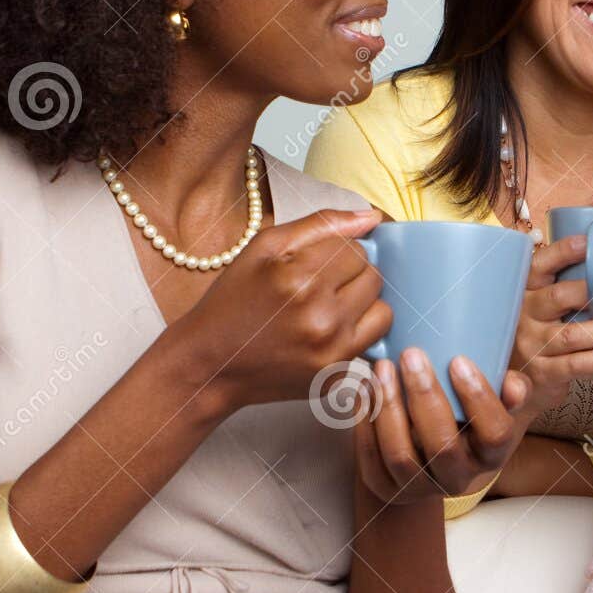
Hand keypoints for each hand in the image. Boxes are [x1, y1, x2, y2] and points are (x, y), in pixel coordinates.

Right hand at [175, 207, 391, 409]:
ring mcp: (331, 349)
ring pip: (382, 308)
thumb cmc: (233, 300)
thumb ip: (320, 224)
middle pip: (372, 276)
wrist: (210, 363)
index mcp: (299, 277)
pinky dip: (360, 331)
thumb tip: (372, 218)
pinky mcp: (336, 374)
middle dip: (352, 275)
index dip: (338, 252)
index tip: (315, 263)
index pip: (357, 249)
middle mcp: (320, 315)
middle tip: (320, 284)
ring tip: (329, 306)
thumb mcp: (263, 247)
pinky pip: (375, 340)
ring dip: (362, 303)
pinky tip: (331, 329)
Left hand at [354, 348, 530, 504]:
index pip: (495, 434)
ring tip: (382, 368)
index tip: (459, 360)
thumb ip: (508, 388)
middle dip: (425, 396)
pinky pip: (371, 458)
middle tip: (411, 355)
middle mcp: (457, 478)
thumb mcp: (491, 401)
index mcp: (490, 456)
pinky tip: (366, 389)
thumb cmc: (463, 413)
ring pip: (401, 455)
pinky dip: (366, 421)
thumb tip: (513, 385)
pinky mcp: (386, 487)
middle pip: (443, 446)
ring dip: (389, 407)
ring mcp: (419, 488)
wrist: (425, 454)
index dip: (479, 399)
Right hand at [510, 235, 592, 414]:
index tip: (589, 242)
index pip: (540, 265)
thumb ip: (568, 289)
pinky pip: (575, 365)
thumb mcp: (543, 307)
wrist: (515, 385)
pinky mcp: (542, 372)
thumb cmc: (542, 333)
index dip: (563, 252)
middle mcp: (524, 315)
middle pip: (558, 297)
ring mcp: (531, 345)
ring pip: (572, 334)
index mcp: (525, 290)